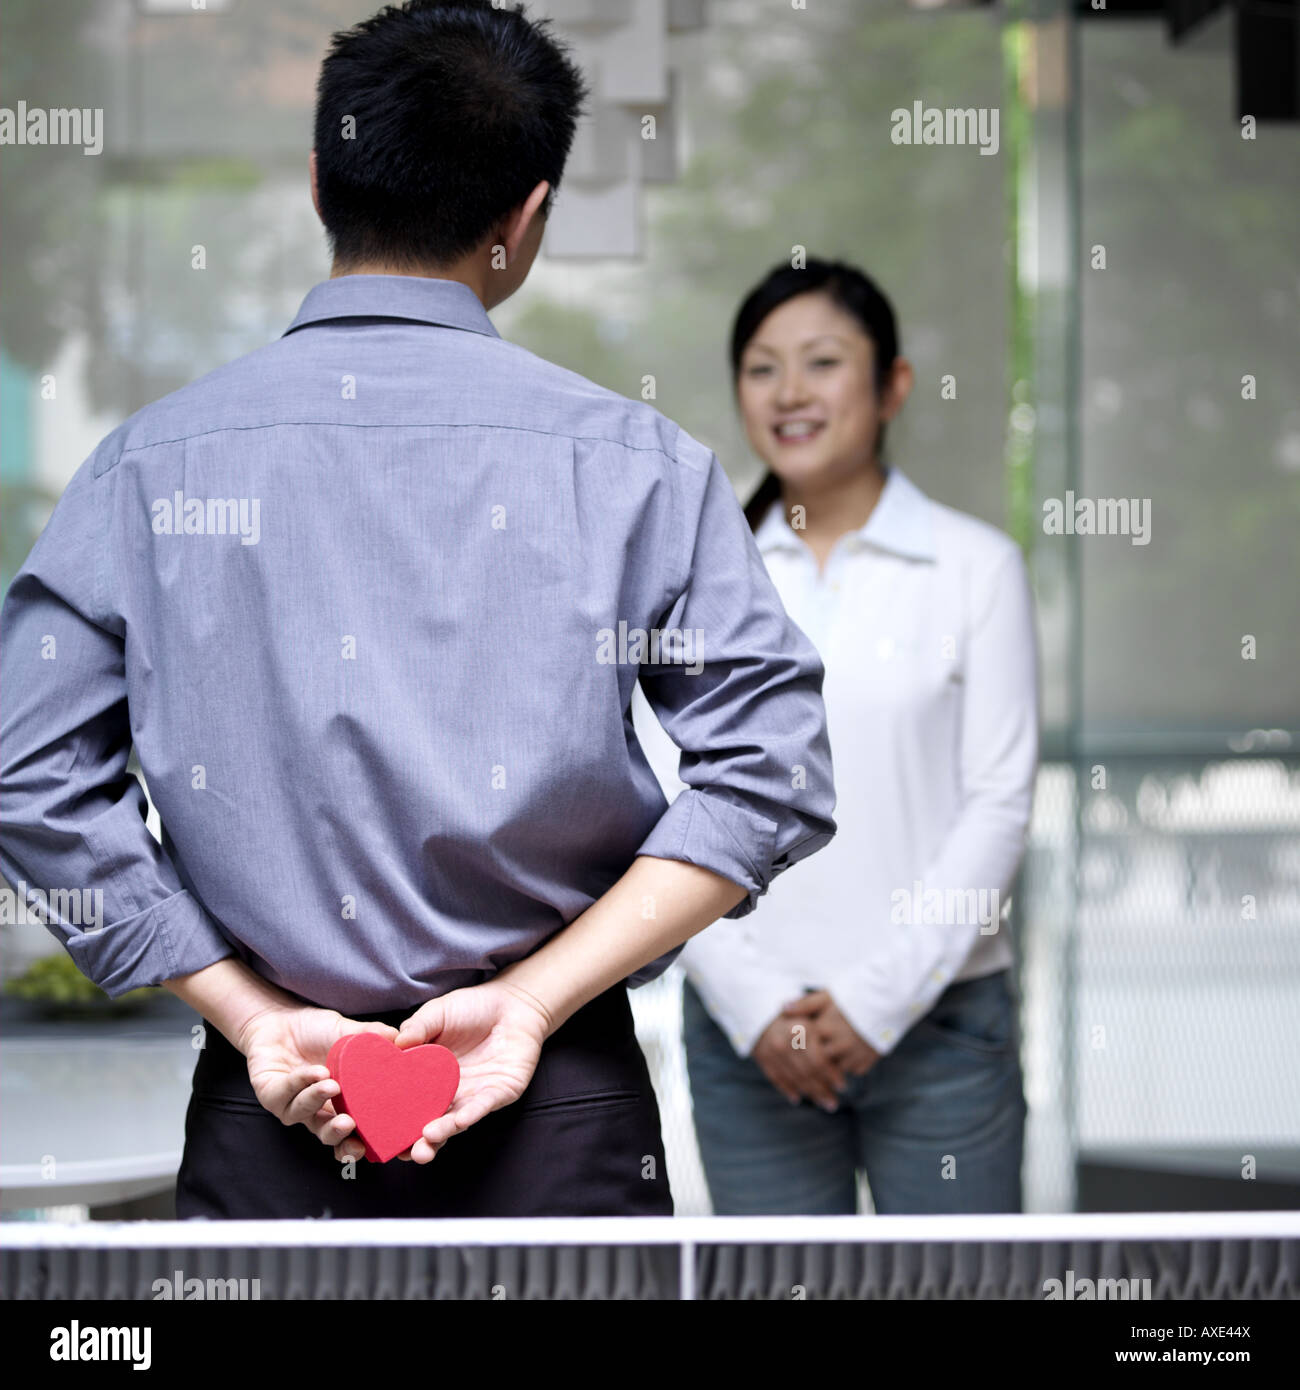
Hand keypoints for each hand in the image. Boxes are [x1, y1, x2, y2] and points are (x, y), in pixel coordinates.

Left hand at [236, 1004, 399, 1152]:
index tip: (384, 1144)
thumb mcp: (350, 1033)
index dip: (368, 1143)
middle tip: (350, 1125)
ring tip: (333, 1085)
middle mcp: (317, 1113)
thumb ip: (376, 1038)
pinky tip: (316, 1071)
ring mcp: (292, 1107)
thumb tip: (406, 1039)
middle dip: (340, 1137)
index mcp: (341, 1105)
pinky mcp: (270, 1095)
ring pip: (305, 1116)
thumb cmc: (317, 1031)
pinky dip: (302, 1082)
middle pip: (330, 1138)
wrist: (282, 1018)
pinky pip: (285, 1094)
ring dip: (318, 1101)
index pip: (357, 1133)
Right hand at [333, 975, 551, 1165]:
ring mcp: (475, 1095)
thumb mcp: (437, 1013)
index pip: (409, 1107)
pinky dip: (470, 1114)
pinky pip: (483, 1107)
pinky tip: (459, 1120)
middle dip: (418, 1143)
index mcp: (429, 1079)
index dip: (395, 1122)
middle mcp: (450, 1093)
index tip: (377, 1134)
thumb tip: (394, 1044)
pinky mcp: (500, 1092)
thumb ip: (417, 1027)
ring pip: (456, 1123)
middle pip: (431, 1125)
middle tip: (404, 1153)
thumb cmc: (472, 1007)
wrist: (512, 1001)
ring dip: (442, 1134)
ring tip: (425, 1140)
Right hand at [751, 1007, 848, 1110]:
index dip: (832, 1075)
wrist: (761, 1006)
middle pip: (808, 1073)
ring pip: (794, 1079)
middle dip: (823, 1090)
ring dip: (810, 1094)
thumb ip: (827, 1028)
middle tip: (834, 1102)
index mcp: (801, 1029)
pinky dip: (788, 1089)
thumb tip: (842, 1052)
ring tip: (824, 1104)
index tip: (843, 1085)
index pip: (819, 1060)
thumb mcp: (814, 1008)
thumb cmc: (797, 1009)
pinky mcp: (762, 1057)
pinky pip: (777, 1078)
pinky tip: (798, 1098)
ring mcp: (772, 1051)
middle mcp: (785, 1042)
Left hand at [781, 990, 879, 1077]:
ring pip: (834, 1069)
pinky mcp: (868, 1060)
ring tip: (830, 1058)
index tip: (796, 1045)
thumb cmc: (854, 994)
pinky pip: (853, 1070)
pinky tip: (848, 1057)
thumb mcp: (828, 996)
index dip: (799, 1045)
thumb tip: (782, 1009)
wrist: (889, 998)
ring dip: (831, 1066)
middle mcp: (839, 1043)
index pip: (804, 1045)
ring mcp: (855, 1054)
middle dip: (814, 1060)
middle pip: (818, 1061)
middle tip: (812, 1058)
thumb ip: (805, 1004)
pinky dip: (849, 1066)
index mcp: (825, 1026)